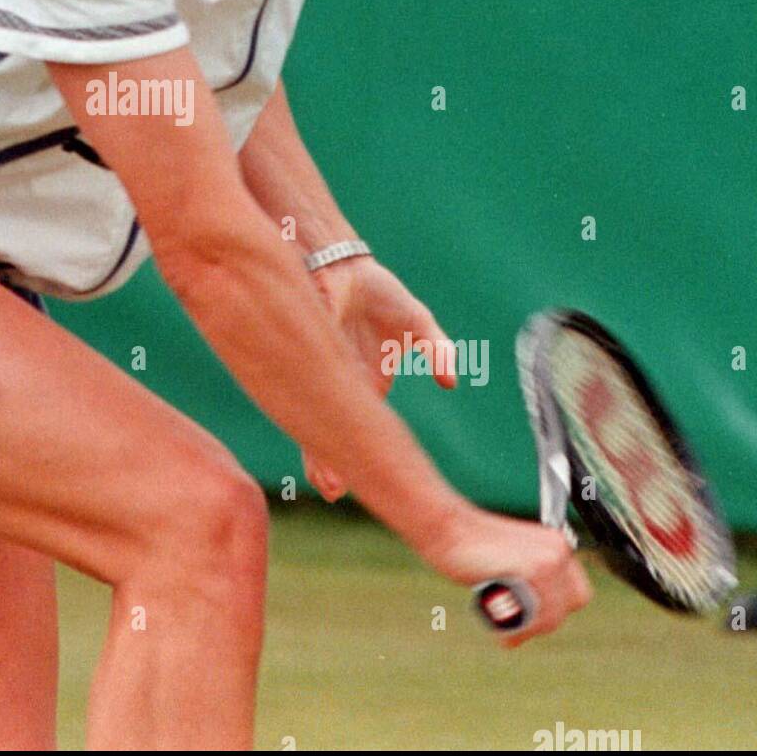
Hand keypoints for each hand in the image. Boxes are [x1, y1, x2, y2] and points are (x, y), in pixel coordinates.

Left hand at [301, 257, 457, 501]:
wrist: (340, 263)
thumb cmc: (378, 291)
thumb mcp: (415, 321)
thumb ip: (437, 350)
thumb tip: (452, 381)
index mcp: (367, 379)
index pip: (364, 423)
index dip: (362, 453)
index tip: (366, 477)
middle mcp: (343, 382)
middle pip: (338, 430)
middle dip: (334, 462)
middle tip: (335, 492)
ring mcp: (322, 372)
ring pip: (318, 418)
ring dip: (320, 450)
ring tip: (325, 484)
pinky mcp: (305, 358)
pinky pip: (304, 393)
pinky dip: (305, 418)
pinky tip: (306, 443)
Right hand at [421, 507, 591, 647]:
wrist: (449, 529)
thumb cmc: (471, 548)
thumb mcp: (510, 564)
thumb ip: (528, 586)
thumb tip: (527, 628)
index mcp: (556, 544)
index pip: (576, 594)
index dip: (552, 609)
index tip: (525, 612)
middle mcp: (559, 549)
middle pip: (566, 608)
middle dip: (538, 622)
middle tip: (509, 620)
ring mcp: (549, 559)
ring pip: (552, 617)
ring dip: (525, 627)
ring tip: (498, 617)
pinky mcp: (534, 569)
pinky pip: (538, 616)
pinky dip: (516, 625)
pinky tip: (495, 612)